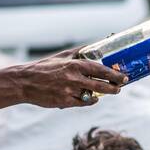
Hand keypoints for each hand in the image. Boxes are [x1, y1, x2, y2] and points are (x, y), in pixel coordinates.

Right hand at [11, 56, 126, 108]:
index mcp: (74, 65)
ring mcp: (69, 92)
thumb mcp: (62, 56)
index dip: (114, 74)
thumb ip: (79, 52)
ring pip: (92, 95)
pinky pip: (83, 103)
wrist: (25, 82)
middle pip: (101, 85)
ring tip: (106, 92)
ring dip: (101, 94)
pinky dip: (90, 101)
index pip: (100, 70)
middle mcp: (74, 78)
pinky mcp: (64, 102)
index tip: (124, 77)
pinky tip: (93, 98)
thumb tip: (95, 46)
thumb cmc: (45, 67)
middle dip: (114, 87)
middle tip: (120, 87)